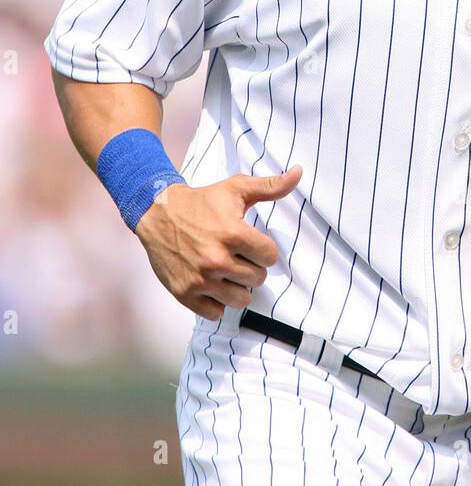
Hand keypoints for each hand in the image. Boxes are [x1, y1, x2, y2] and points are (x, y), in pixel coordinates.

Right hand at [135, 167, 300, 318]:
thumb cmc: (201, 201)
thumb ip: (271, 186)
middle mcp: (216, 259)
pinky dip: (217, 302)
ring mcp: (200, 279)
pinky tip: (213, 284)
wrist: (157, 212)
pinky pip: (216, 312)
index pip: (270, 257)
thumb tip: (299, 172)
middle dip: (251, 267)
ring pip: (241, 299)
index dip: (263, 250)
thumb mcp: (236, 189)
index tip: (251, 244)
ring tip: (227, 271)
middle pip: (257, 279)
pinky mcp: (185, 293)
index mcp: (232, 234)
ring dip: (237, 287)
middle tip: (236, 255)